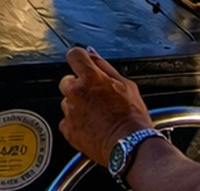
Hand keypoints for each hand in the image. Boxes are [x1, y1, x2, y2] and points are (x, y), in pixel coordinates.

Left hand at [58, 46, 152, 167]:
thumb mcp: (127, 85)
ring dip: (78, 105)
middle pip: (68, 80)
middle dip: (79, 86)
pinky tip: (92, 126)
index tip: (82, 64)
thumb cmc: (132, 118)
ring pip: (67, 101)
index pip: (74, 55)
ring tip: (97, 115)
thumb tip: (92, 53)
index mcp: (90, 77)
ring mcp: (70, 110)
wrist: (130, 146)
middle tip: (96, 98)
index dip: (79, 59)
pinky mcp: (67, 128)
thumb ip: (104, 66)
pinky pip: (67, 120)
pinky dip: (76, 122)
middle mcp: (76, 91)